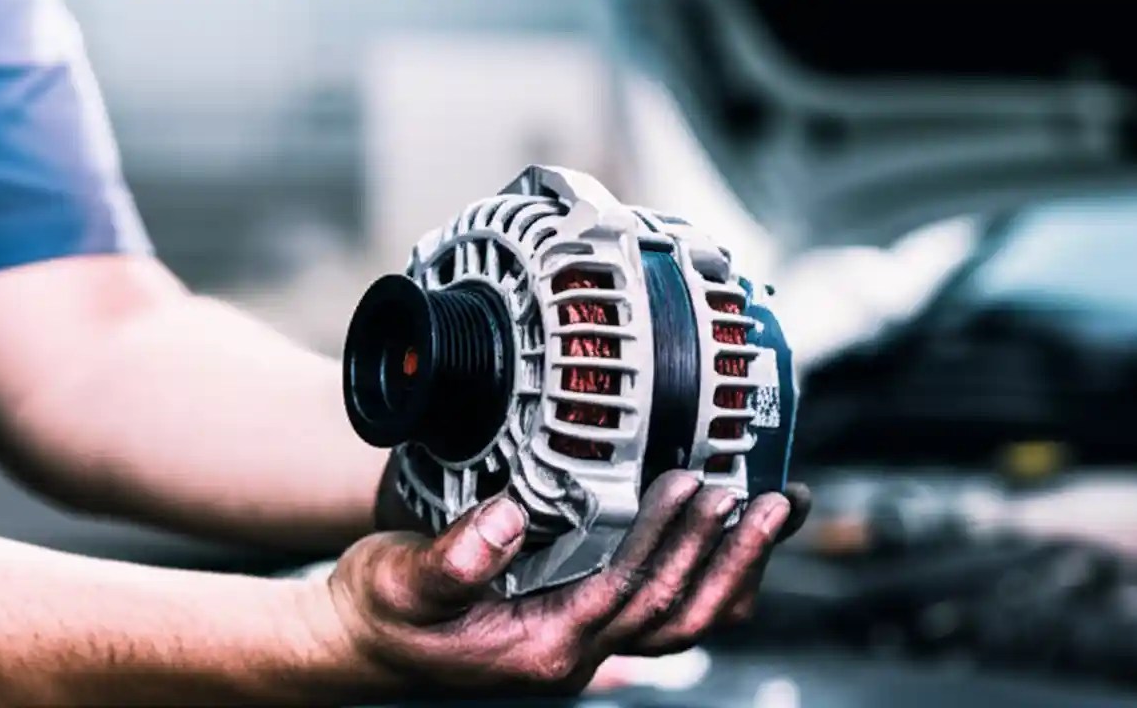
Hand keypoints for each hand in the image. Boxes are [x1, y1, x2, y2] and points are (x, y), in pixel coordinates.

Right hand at [323, 471, 809, 697]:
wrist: (362, 643)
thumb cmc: (383, 612)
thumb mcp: (400, 580)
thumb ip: (454, 557)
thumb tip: (507, 518)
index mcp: (543, 644)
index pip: (630, 593)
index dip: (669, 540)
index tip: (696, 483)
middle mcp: (578, 651)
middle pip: (681, 616)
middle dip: (733, 558)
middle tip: (773, 500)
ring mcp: (586, 641)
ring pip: (684, 619)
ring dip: (734, 567)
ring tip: (774, 513)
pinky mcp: (584, 622)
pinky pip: (664, 607)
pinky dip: (706, 573)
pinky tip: (726, 538)